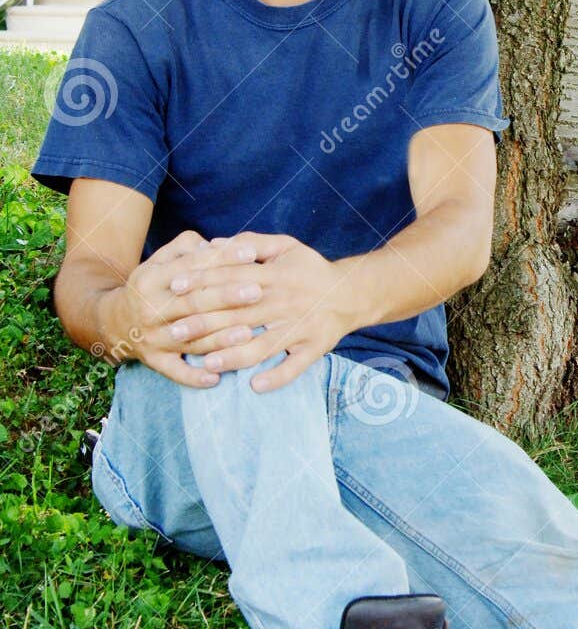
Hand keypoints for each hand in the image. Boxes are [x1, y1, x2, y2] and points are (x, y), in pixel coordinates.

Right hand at [99, 228, 253, 387]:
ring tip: (247, 334)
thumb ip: (187, 248)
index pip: (192, 266)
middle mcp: (150, 307)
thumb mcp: (159, 261)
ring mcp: (152, 336)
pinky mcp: (154, 360)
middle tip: (257, 291)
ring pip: (189, 338)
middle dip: (226, 296)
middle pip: (193, 302)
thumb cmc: (151, 286)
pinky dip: (194, 377)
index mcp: (153, 278)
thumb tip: (218, 244)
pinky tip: (216, 379)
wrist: (113, 322)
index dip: (222, 259)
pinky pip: (174, 372)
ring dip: (218, 338)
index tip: (251, 255)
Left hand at [161, 231, 366, 391]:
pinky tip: (255, 386)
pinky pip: (295, 366)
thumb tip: (214, 243)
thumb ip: (251, 242)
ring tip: (206, 363)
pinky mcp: (314, 347)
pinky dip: (277, 377)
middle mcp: (285, 302)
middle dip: (205, 324)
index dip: (202, 281)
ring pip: (263, 345)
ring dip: (234, 356)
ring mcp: (300, 327)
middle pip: (239, 314)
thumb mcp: (286, 246)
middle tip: (174, 332)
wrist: (352, 292)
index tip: (174, 288)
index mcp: (276, 275)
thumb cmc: (311, 269)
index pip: (232, 277)